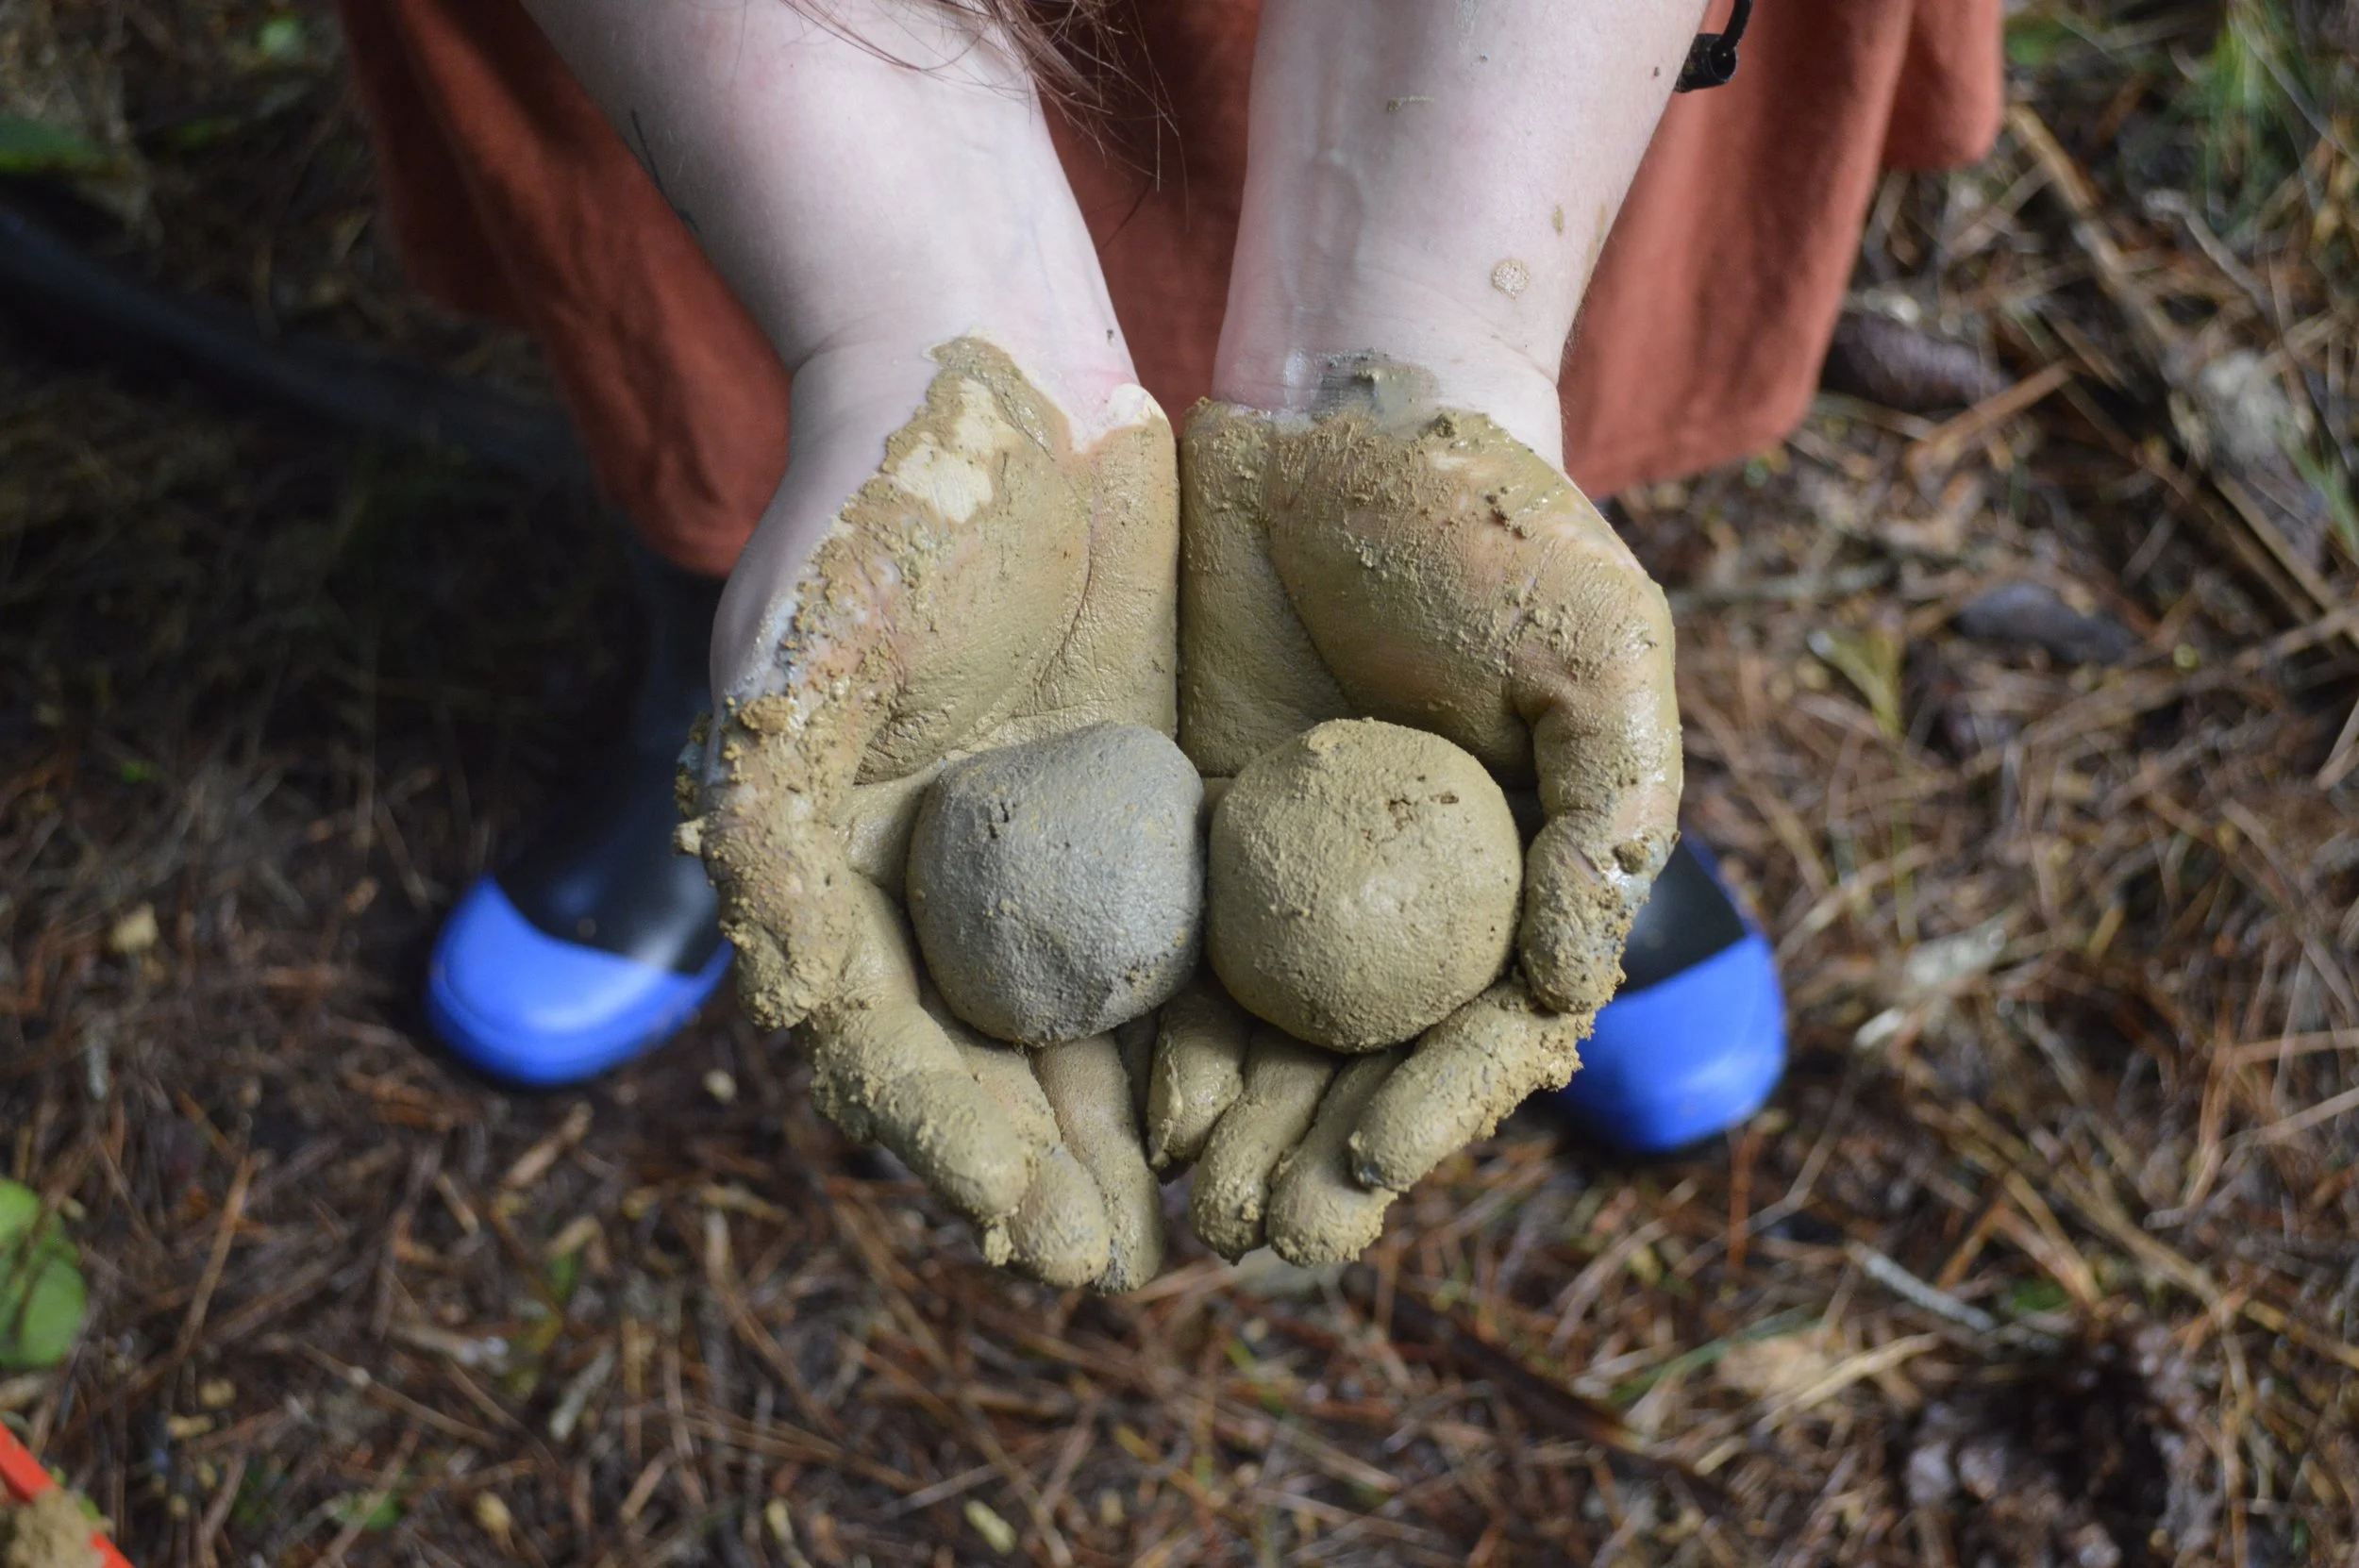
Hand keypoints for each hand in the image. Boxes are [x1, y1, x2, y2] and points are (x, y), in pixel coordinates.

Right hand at [685, 339, 1176, 1290]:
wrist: (990, 368)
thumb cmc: (881, 501)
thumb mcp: (803, 651)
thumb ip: (769, 818)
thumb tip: (783, 997)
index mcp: (826, 877)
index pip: (884, 1054)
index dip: (952, 1151)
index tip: (1035, 1234)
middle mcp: (927, 888)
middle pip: (987, 1070)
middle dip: (1054, 1177)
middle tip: (1134, 1265)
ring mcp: (1033, 853)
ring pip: (1082, 1027)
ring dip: (1134, 1131)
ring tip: (1209, 1217)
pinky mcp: (1128, 808)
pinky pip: (1166, 939)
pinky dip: (1200, 1020)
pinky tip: (1259, 1085)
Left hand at [1152, 364, 1680, 1263]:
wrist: (1339, 417)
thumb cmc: (1492, 523)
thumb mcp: (1593, 647)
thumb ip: (1603, 813)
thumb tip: (1569, 981)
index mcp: (1516, 878)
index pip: (1483, 1032)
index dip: (1432, 1113)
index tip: (1366, 1177)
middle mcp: (1410, 900)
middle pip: (1367, 1064)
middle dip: (1316, 1163)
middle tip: (1255, 1233)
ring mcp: (1299, 875)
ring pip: (1271, 1037)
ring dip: (1236, 1130)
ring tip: (1189, 1202)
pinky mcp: (1202, 832)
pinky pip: (1182, 955)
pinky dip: (1165, 1032)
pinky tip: (1132, 1096)